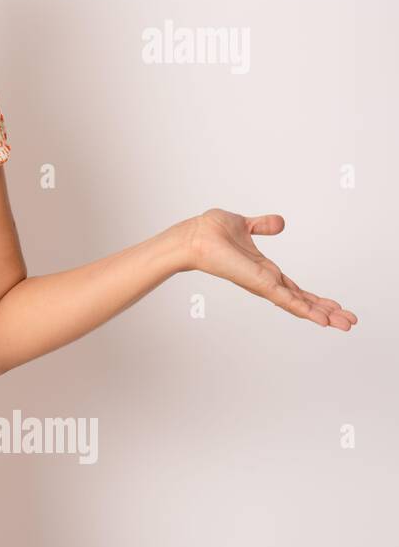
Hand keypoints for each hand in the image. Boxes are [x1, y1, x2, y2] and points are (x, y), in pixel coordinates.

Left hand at [185, 208, 357, 329]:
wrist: (195, 236)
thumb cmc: (211, 232)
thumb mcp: (244, 225)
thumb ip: (262, 225)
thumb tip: (280, 222)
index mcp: (264, 270)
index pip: (295, 288)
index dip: (314, 298)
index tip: (335, 306)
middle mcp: (265, 281)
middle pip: (301, 300)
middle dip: (326, 311)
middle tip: (350, 322)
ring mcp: (263, 284)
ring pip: (299, 304)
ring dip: (323, 314)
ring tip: (345, 325)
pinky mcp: (259, 283)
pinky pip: (286, 299)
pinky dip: (305, 309)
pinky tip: (322, 320)